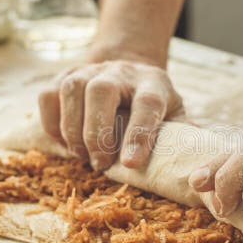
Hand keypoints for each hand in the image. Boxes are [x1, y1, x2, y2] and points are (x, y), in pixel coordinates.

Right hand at [38, 59, 183, 170]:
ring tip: (83, 156)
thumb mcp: (175, 115)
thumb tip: (194, 172)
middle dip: (97, 133)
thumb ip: (182, 138)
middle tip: (100, 164)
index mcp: (154, 82)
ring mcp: (90, 70)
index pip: (148, 104)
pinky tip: (66, 144)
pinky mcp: (65, 76)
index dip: (139, 135)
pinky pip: (48, 97)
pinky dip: (52, 125)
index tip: (130, 164)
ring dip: (73, 130)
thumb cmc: (154, 105)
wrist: (129, 70)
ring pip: (72, 90)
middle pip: (102, 91)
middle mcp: (121, 72)